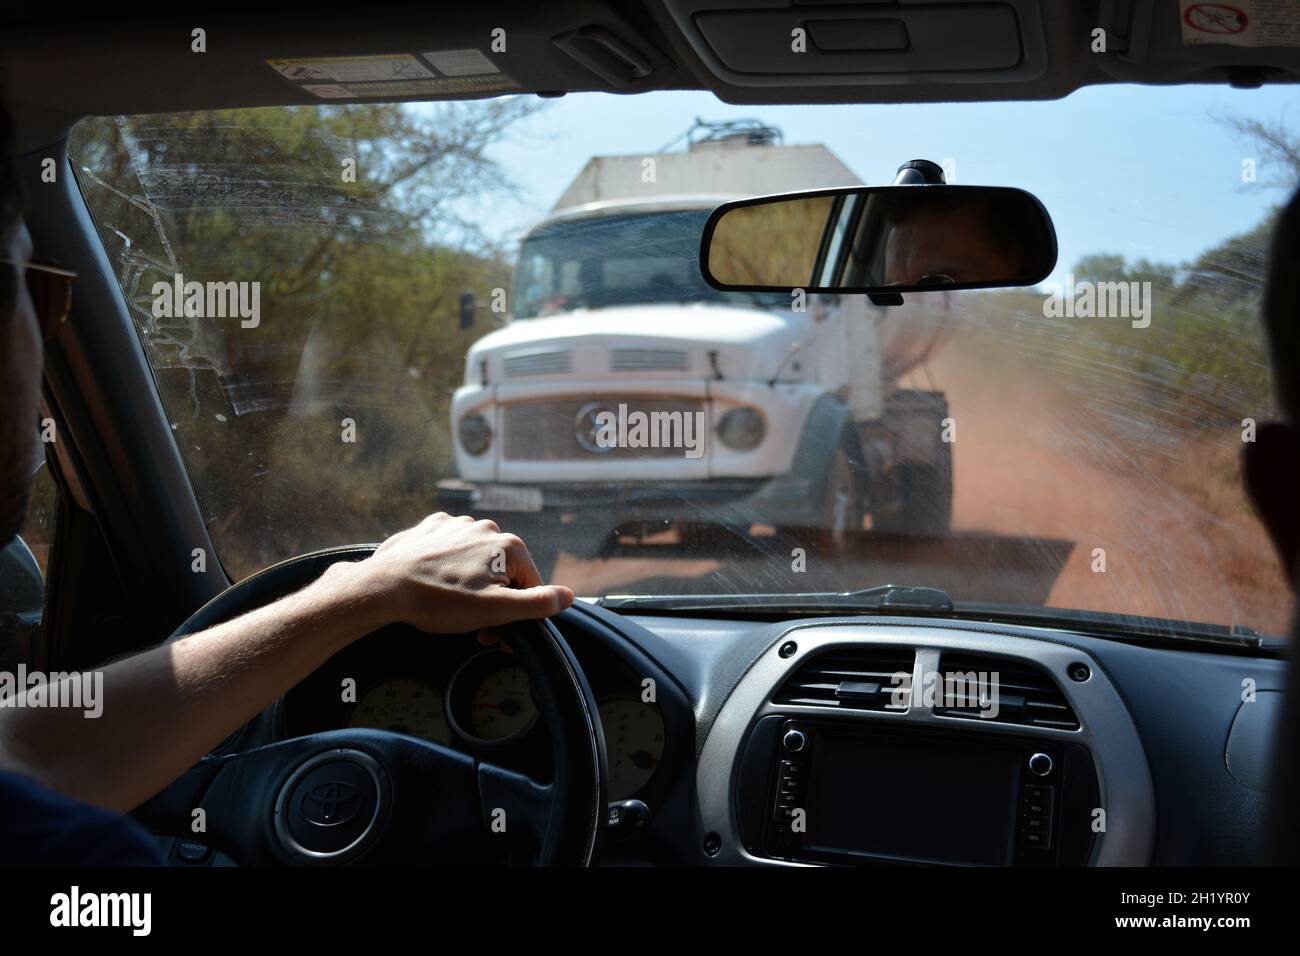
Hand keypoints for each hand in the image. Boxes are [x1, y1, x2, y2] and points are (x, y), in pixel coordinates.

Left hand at [350, 512, 572, 633]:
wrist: (383, 587)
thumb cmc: (439, 601)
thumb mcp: (496, 611)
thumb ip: (537, 604)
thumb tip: (568, 596)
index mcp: (509, 546)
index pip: (530, 586)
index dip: (516, 614)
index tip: (494, 631)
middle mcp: (486, 528)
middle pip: (504, 573)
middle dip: (493, 599)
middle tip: (471, 623)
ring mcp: (457, 524)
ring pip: (477, 561)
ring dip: (471, 583)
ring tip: (448, 604)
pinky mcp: (431, 527)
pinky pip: (451, 550)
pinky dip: (448, 567)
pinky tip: (433, 583)